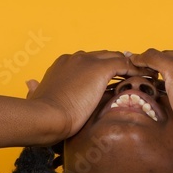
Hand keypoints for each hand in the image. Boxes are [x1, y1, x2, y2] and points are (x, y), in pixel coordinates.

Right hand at [23, 51, 154, 140]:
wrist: (46, 116)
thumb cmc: (41, 113)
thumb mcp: (35, 97)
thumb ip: (34, 89)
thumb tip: (29, 83)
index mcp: (62, 63)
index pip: (87, 61)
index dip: (98, 69)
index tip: (108, 80)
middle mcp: (75, 58)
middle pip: (102, 56)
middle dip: (115, 65)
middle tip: (130, 75)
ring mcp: (87, 61)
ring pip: (114, 57)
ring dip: (128, 66)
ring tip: (141, 76)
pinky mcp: (99, 69)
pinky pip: (123, 64)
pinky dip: (134, 69)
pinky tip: (143, 77)